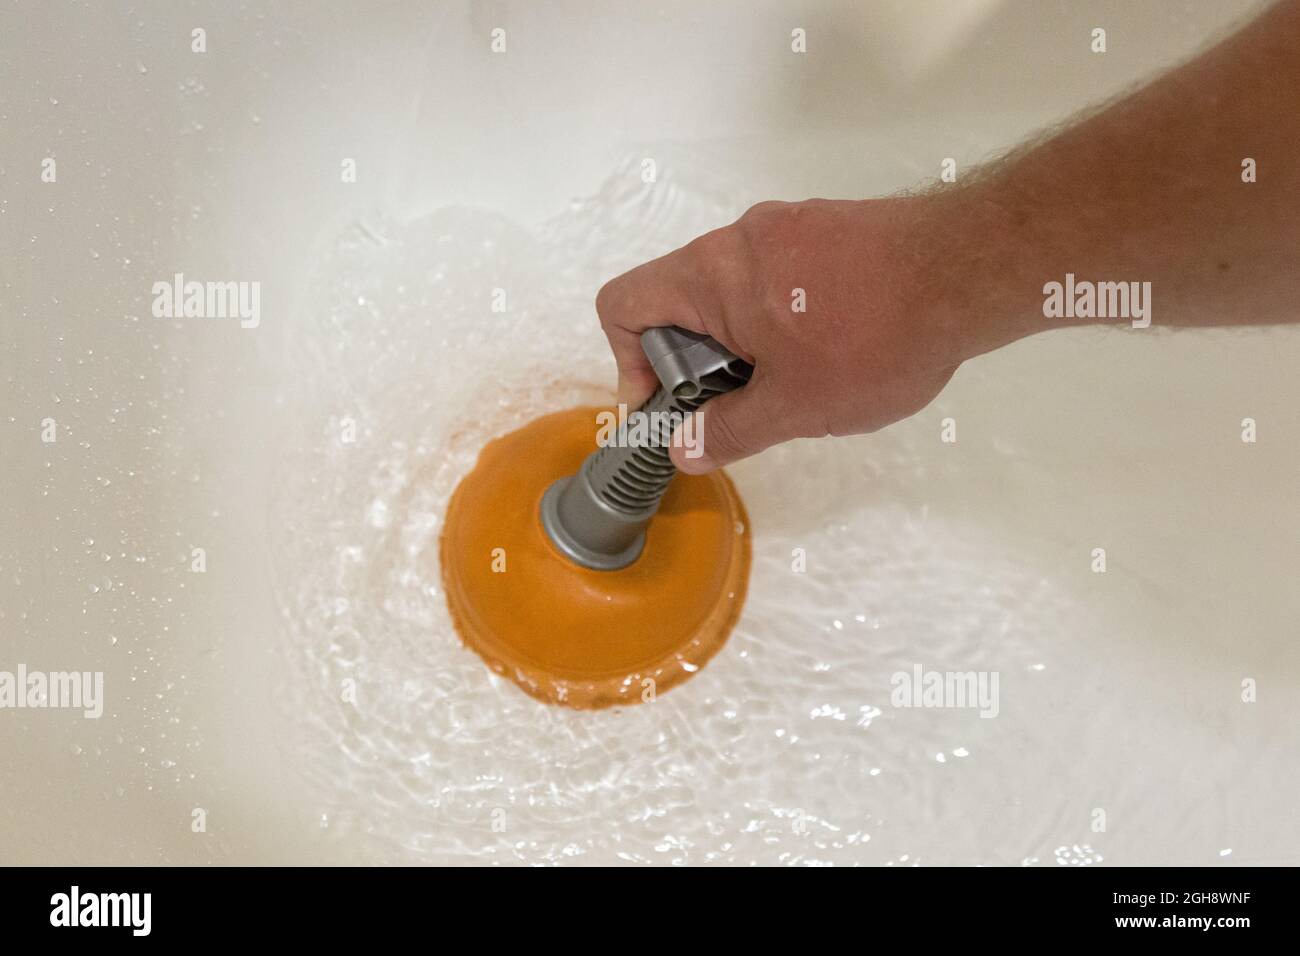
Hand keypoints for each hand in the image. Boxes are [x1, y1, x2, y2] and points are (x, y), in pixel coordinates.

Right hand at [595, 197, 969, 472]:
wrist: (972, 269)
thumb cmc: (873, 339)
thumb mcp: (794, 406)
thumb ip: (730, 430)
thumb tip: (684, 450)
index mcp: (712, 275)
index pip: (623, 304)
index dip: (627, 361)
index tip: (669, 405)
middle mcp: (740, 239)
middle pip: (680, 300)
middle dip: (698, 361)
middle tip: (742, 404)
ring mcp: (788, 226)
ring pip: (735, 290)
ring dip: (745, 342)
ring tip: (798, 382)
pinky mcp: (831, 228)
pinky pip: (780, 276)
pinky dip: (784, 318)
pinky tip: (837, 350)